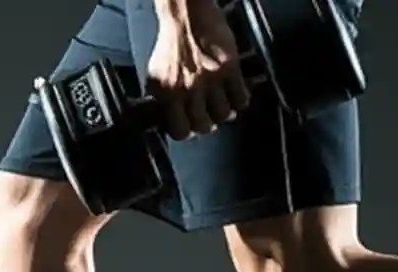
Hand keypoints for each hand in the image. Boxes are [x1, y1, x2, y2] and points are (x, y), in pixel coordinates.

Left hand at [147, 0, 251, 139]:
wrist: (186, 15)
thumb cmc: (172, 43)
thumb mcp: (156, 74)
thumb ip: (162, 98)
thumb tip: (168, 119)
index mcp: (167, 92)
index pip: (180, 131)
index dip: (187, 132)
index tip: (190, 127)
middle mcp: (188, 89)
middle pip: (204, 126)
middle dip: (207, 123)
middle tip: (208, 116)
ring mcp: (210, 80)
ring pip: (224, 115)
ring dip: (224, 112)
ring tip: (222, 104)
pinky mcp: (229, 69)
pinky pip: (241, 99)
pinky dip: (240, 100)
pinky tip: (236, 94)